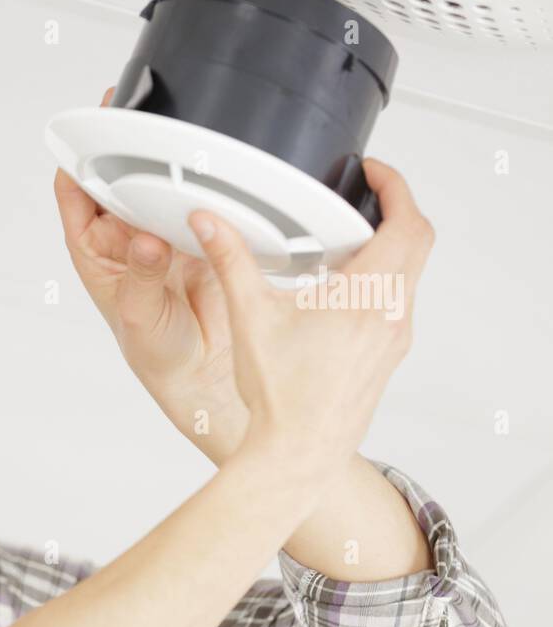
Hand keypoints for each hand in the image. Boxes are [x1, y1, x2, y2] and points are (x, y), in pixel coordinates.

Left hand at [53, 86, 248, 465]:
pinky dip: (205, 186)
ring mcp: (163, 228)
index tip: (87, 130)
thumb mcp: (136, 316)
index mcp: (94, 248)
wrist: (203, 371)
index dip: (76, 157)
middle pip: (119, 175)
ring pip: (159, 182)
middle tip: (141, 119)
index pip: (75, 191)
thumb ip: (141, 276)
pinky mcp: (201, 232)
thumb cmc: (154, 349)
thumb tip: (145, 242)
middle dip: (125, 146)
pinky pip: (200, 200)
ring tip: (179, 145)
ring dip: (168, 165)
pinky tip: (211, 177)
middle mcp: (126, 233)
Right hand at [188, 159, 434, 475]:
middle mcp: (391, 315)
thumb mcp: (249, 316)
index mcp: (368, 296)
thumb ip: (230, 260)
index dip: (395, 186)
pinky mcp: (385, 357)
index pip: (407, 221)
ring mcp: (392, 339)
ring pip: (409, 275)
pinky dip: (379, 283)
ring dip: (388, 249)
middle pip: (417, 242)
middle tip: (364, 198)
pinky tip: (338, 294)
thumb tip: (209, 224)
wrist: (297, 453)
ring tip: (345, 243)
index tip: (374, 173)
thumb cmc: (282, 398)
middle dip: (394, 211)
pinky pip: (395, 305)